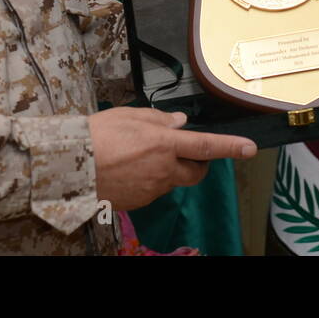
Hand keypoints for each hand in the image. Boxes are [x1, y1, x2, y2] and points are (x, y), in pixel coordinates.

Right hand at [88, 107, 256, 210]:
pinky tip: (129, 171)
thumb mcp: (129, 116)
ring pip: (173, 181)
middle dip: (199, 164)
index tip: (249, 148)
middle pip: (196, 172)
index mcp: (164, 144)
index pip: (206, 146)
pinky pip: (153, 191)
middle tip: (188, 153)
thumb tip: (180, 122)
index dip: (231, 147)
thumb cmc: (97, 134)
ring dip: (169, 171)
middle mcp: (163, 169)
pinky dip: (149, 181)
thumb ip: (159, 119)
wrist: (69, 166)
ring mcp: (152, 189)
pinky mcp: (139, 202)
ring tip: (141, 158)